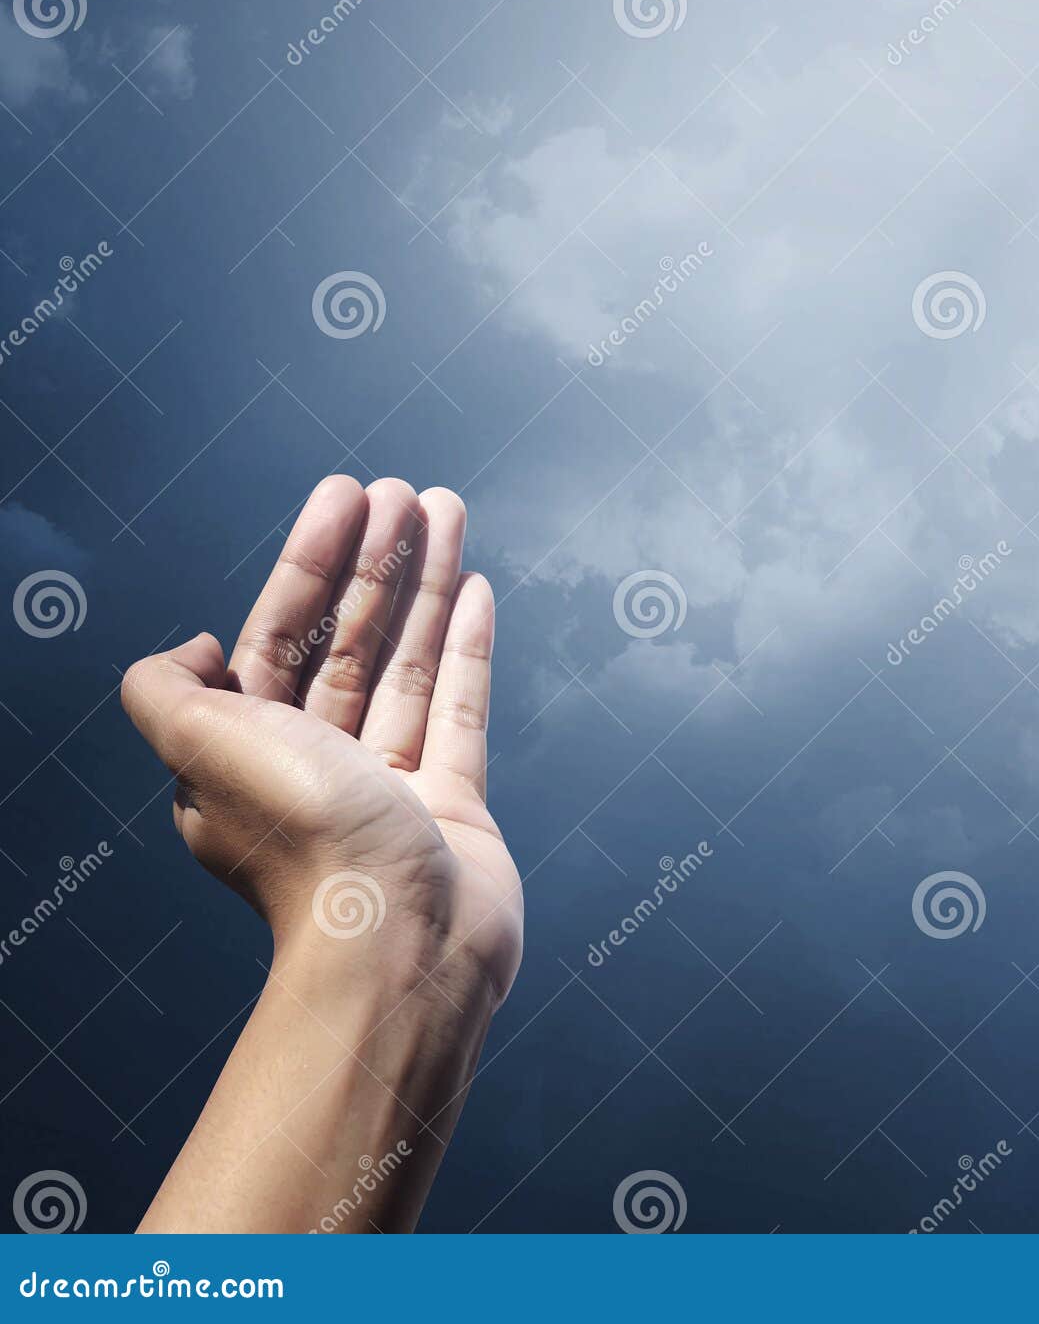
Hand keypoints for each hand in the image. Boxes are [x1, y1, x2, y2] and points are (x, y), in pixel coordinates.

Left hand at [122, 475, 521, 1008]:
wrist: (403, 944)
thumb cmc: (308, 845)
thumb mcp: (202, 750)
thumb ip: (164, 689)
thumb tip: (192, 646)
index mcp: (251, 753)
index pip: (280, 633)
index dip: (311, 559)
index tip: (347, 496)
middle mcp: (317, 766)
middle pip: (349, 639)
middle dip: (377, 561)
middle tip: (408, 493)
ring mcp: (390, 784)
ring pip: (407, 662)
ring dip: (426, 584)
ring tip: (448, 514)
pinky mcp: (453, 803)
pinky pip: (458, 707)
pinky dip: (465, 646)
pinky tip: (475, 590)